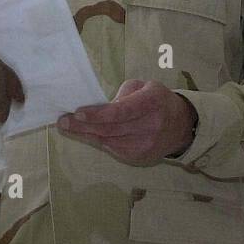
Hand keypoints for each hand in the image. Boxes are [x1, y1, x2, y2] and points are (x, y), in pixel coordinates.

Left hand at [56, 79, 196, 165]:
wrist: (181, 126)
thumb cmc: (156, 101)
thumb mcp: (143, 86)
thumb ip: (122, 94)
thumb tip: (97, 108)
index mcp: (152, 102)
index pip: (121, 111)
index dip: (98, 114)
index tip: (78, 112)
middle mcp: (151, 125)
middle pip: (111, 128)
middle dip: (83, 125)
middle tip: (62, 121)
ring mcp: (146, 145)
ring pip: (108, 141)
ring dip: (86, 134)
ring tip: (67, 127)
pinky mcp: (141, 157)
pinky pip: (113, 149)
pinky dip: (98, 141)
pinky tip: (86, 134)